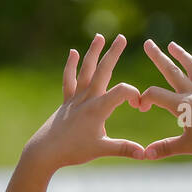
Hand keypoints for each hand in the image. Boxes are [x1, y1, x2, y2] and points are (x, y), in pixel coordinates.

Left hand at [23, 34, 143, 170]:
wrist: (45, 152)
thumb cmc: (73, 151)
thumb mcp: (101, 150)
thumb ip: (124, 149)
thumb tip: (146, 154)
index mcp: (98, 108)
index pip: (122, 91)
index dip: (135, 95)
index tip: (139, 106)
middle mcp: (87, 98)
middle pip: (103, 71)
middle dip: (113, 53)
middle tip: (121, 37)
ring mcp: (75, 98)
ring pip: (86, 70)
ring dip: (93, 52)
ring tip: (99, 37)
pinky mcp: (67, 101)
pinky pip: (69, 79)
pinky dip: (71, 66)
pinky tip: (73, 52)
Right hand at [136, 40, 191, 162]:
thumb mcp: (187, 147)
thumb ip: (164, 148)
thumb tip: (144, 155)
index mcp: (182, 105)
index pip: (155, 95)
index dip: (143, 99)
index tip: (141, 108)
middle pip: (172, 72)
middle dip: (158, 57)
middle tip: (148, 43)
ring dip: (182, 55)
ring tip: (172, 45)